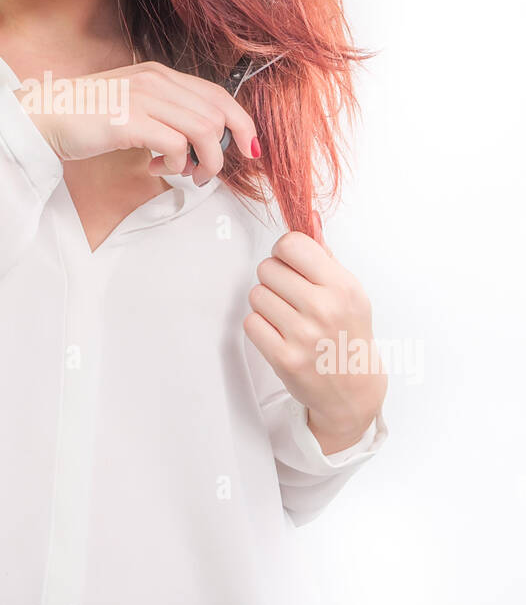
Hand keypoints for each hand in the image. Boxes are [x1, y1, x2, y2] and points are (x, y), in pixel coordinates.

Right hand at [13, 60, 258, 179]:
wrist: (42, 116)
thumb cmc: (85, 117)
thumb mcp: (132, 106)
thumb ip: (164, 114)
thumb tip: (196, 143)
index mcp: (159, 74)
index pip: (218, 94)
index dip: (242, 123)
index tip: (248, 149)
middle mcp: (156, 80)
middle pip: (218, 114)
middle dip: (222, 150)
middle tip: (203, 172)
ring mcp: (143, 98)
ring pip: (204, 130)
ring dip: (203, 161)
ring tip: (185, 174)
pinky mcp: (130, 121)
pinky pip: (177, 144)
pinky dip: (176, 163)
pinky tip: (156, 168)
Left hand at [243, 211, 386, 446]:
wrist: (353, 387)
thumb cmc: (349, 333)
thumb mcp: (348, 290)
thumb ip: (324, 254)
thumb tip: (310, 217)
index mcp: (341, 286)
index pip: (291, 244)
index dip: (285, 251)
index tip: (291, 262)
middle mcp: (323, 308)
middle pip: (267, 268)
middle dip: (274, 277)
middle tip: (290, 294)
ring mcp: (302, 335)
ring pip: (256, 294)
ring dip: (266, 302)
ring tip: (287, 315)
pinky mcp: (283, 357)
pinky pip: (251, 323)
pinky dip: (260, 326)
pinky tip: (279, 332)